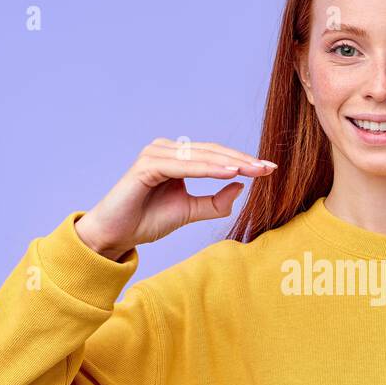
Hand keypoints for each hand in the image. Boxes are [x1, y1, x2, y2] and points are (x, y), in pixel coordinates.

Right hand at [74, 138, 276, 258]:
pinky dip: (206, 169)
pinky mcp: (146, 165)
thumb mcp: (190, 212)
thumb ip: (215, 202)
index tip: (269, 169)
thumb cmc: (147, 221)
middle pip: (212, 152)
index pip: (216, 155)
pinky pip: (182, 165)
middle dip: (242, 159)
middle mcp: (165, 149)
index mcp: (176, 157)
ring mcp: (155, 154)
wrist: (116, 235)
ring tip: (253, 169)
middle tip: (268, 167)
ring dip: (228, 162)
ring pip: (200, 156)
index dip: (243, 161)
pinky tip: (229, 173)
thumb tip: (241, 186)